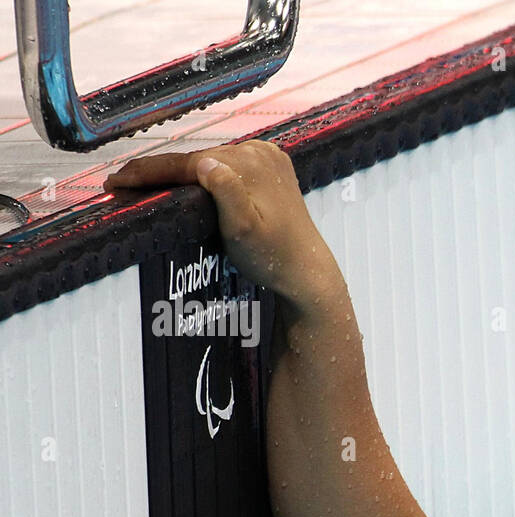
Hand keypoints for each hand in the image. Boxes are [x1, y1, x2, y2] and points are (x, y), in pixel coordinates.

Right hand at [104, 140, 335, 308]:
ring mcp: (269, 157)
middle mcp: (260, 152)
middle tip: (121, 183)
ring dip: (182, 172)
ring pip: (212, 163)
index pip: (188, 164)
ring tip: (145, 182)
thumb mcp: (244, 231)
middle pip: (198, 160)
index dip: (148, 172)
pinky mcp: (273, 168)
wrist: (306, 271)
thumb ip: (227, 194)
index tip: (115, 182)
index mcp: (250, 164)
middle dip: (160, 172)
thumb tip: (206, 162)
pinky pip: (229, 167)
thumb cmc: (273, 259)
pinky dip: (207, 174)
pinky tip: (186, 181)